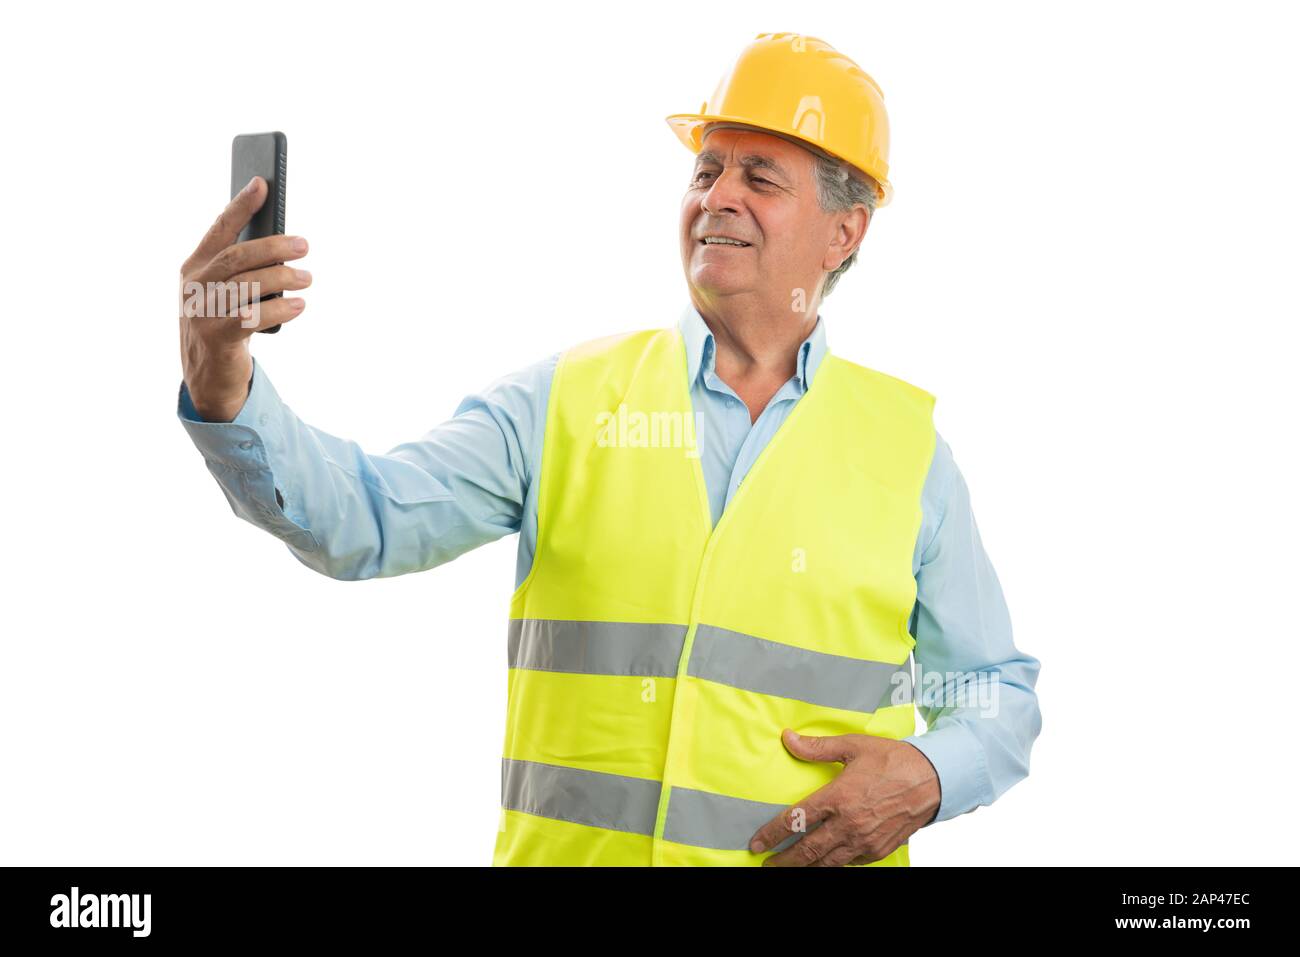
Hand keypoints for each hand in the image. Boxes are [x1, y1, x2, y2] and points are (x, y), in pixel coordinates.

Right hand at [178, 175, 312, 420]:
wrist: (207, 376)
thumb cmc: (224, 323)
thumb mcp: (226, 291)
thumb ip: (243, 268)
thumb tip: (283, 245)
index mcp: (195, 265)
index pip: (220, 229)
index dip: (241, 206)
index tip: (263, 183)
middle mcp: (194, 284)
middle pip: (238, 256)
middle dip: (274, 246)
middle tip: (305, 245)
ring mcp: (202, 311)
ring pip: (247, 284)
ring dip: (283, 278)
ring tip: (307, 277)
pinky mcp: (217, 337)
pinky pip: (252, 317)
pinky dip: (280, 308)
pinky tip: (299, 304)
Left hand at [749, 728, 939, 866]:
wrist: (933, 780)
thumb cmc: (893, 760)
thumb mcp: (853, 746)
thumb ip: (818, 747)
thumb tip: (789, 739)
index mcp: (839, 797)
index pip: (797, 820)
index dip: (772, 834)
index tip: (757, 843)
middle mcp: (849, 824)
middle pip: (808, 850)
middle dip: (783, 860)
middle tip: (766, 864)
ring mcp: (864, 841)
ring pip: (827, 863)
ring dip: (806, 867)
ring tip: (789, 869)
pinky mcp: (878, 850)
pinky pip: (849, 863)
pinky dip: (833, 865)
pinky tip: (824, 863)